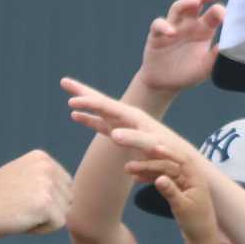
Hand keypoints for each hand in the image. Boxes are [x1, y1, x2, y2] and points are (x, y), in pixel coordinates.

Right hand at [0, 150, 72, 237]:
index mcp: (42, 158)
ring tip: (19, 212)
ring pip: (64, 212)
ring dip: (44, 219)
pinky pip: (58, 224)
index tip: (19, 198)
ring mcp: (48, 184)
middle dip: (48, 210)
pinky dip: (41, 229)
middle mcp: (47, 166)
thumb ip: (43, 179)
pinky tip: (21, 220)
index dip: (45, 200)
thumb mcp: (19, 178)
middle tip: (19, 207)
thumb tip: (69, 193)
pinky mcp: (46, 203)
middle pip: (68, 199)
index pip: (64, 186)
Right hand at [62, 77, 194, 161]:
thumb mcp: (153, 145)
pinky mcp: (122, 133)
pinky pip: (100, 123)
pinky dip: (88, 119)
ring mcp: (124, 124)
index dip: (89, 104)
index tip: (71, 103)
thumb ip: (136, 138)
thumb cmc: (169, 154)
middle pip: (100, 101)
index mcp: (133, 117)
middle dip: (82, 92)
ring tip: (67, 99)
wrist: (181, 161)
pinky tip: (76, 116)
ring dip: (84, 104)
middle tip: (63, 81)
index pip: (107, 106)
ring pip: (98, 110)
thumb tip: (114, 134)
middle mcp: (127, 117)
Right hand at [124, 148, 213, 240]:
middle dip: (149, 163)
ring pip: (162, 171)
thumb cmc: (196, 222)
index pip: (181, 160)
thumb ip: (171, 192)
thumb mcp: (182, 208)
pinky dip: (149, 178)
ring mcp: (182, 182)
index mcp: (195, 178)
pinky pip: (161, 179)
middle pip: (167, 164)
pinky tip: (136, 178)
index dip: (167, 152)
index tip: (152, 148)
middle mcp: (189, 176)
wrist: (201, 236)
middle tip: (129, 166)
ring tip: (128, 169)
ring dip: (146, 169)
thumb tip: (159, 179)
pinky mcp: (176, 188)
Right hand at [137, 0, 223, 95]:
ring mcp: (172, 28)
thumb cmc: (187, 74)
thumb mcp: (204, 68)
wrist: (165, 84)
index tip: (225, 16)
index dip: (219, 12)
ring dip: (185, 3)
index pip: (213, 14)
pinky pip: (158, 25)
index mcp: (204, 30)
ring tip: (194, 3)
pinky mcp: (157, 35)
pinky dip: (164, 26)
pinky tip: (171, 33)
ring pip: (177, 8)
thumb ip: (213, 58)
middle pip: (195, 2)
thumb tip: (223, 47)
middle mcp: (189, 25)